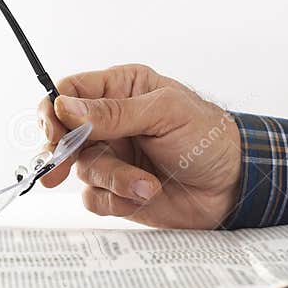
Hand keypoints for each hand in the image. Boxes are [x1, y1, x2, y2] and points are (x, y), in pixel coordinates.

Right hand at [36, 64, 241, 228]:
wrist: (233, 186)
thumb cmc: (208, 137)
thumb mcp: (164, 113)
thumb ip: (113, 112)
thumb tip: (65, 107)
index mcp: (122, 89)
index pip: (70, 91)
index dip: (54, 110)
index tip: (55, 131)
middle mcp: (112, 122)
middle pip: (64, 133)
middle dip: (64, 152)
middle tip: (58, 167)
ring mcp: (114, 156)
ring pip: (82, 168)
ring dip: (113, 179)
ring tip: (147, 183)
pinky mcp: (117, 190)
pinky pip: (94, 197)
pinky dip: (116, 199)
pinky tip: (145, 194)